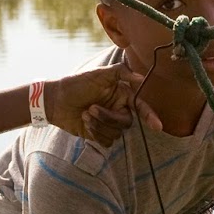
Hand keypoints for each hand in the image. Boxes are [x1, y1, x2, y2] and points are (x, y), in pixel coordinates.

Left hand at [45, 63, 160, 145]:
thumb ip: (121, 72)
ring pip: (116, 133)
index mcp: (122, 95)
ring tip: (85, 114)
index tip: (158, 126)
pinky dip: (95, 133)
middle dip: (108, 117)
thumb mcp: (98, 74)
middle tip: (90, 108)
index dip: (150, 116)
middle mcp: (118, 109)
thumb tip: (141, 77)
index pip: (141, 107)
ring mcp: (108, 123)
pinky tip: (84, 123)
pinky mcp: (99, 134)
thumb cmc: (76, 84)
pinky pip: (106, 141)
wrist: (56, 100)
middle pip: (126, 122)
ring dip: (98, 125)